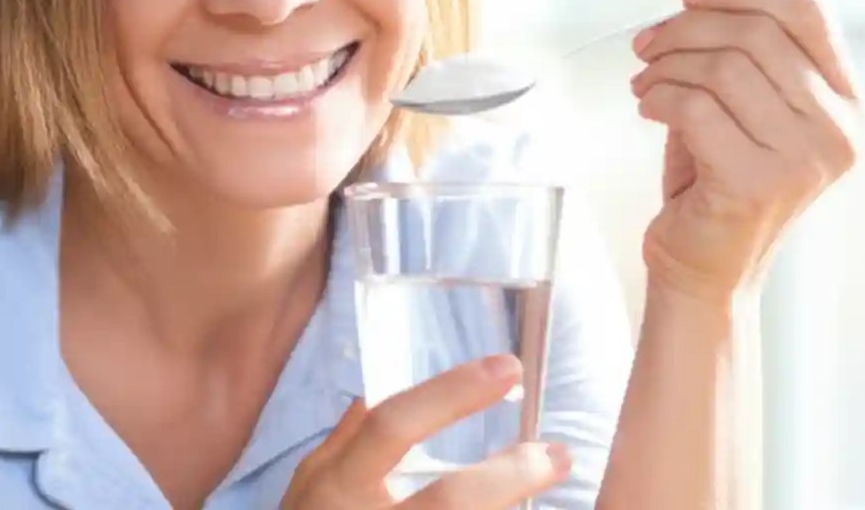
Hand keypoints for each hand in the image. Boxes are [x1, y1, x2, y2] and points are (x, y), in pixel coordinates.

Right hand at [281, 355, 571, 508]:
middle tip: (556, 455)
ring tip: (547, 485)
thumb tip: (375, 394)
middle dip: (510, 476)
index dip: (451, 393)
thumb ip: (344, 442)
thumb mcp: (308, 487)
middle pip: (451, 501)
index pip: (393, 425)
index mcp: (338, 487)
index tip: (505, 367)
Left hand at [629, 0, 860, 301]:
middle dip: (686, 27)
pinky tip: (646, 107)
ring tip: (643, 81)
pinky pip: (696, 108)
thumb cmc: (715, 175)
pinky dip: (658, 97)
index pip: (805, 11)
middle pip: (757, 34)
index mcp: (844, 98)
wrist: (701, 265)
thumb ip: (745, 25)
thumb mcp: (732, 93)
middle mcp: (838, 128)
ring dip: (666, 64)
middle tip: (645, 43)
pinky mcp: (758, 183)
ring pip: (723, 67)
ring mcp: (804, 160)